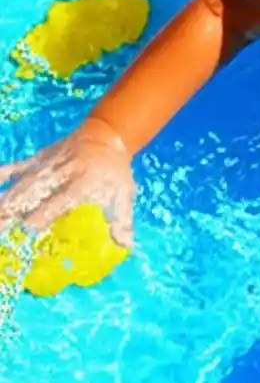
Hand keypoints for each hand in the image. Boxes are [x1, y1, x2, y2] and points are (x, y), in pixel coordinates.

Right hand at [0, 117, 136, 245]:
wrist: (106, 137)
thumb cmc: (114, 171)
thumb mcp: (123, 194)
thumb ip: (122, 220)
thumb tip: (124, 246)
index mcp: (84, 183)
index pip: (61, 200)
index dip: (45, 213)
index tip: (31, 228)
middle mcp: (63, 174)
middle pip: (35, 192)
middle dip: (16, 209)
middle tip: (2, 228)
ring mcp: (48, 166)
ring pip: (22, 183)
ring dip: (6, 200)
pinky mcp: (37, 160)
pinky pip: (15, 167)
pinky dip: (2, 175)